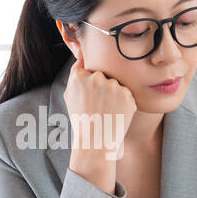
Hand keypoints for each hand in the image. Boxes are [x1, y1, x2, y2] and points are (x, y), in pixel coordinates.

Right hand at [64, 51, 135, 189]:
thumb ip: (75, 72)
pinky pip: (127, 95)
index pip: (89, 71)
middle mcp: (96, 77)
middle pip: (104, 77)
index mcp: (80, 76)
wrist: (95, 142)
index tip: (89, 100)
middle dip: (103, 90)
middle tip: (98, 108)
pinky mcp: (127, 95)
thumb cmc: (81, 120)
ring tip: (106, 113)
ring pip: (116, 86)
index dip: (90, 87)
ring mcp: (113, 86)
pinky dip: (124, 105)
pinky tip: (115, 115)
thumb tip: (83, 54)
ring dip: (114, 97)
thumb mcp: (69, 95)